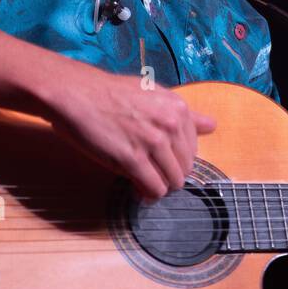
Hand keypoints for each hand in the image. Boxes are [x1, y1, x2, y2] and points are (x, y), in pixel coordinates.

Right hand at [39, 64, 215, 199]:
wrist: (75, 94)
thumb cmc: (109, 94)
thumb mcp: (153, 94)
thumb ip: (184, 114)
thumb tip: (212, 126)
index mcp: (178, 108)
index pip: (193, 150)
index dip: (177, 160)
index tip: (162, 161)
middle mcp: (170, 124)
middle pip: (185, 168)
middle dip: (170, 176)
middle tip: (151, 174)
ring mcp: (152, 142)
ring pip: (172, 182)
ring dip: (159, 187)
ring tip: (143, 181)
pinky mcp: (132, 159)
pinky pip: (153, 188)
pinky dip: (147, 194)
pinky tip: (136, 189)